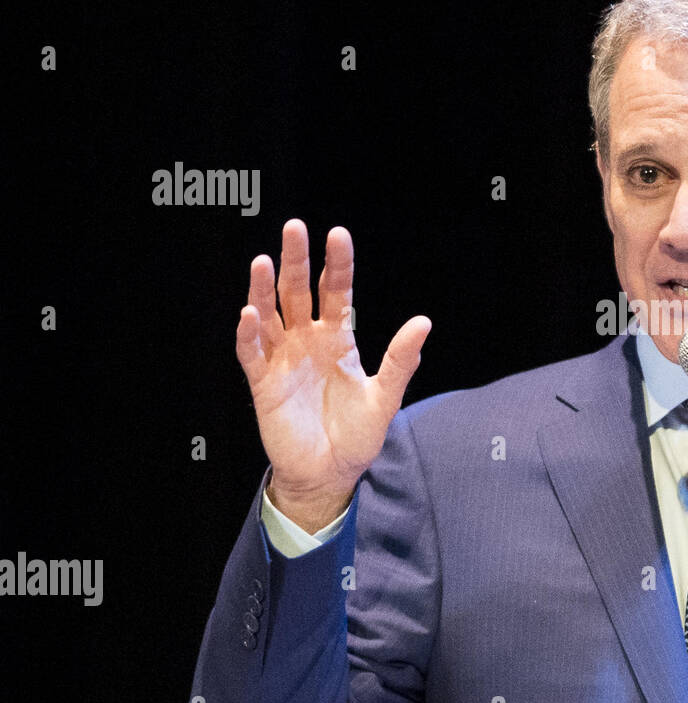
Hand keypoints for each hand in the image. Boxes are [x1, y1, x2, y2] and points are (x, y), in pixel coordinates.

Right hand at [235, 219, 430, 531]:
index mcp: (339, 339)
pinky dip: (248, 333)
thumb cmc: (357, 436)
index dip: (336, 264)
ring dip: (263, 289)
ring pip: (269, 315)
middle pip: (298, 292)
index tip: (337, 233)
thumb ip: (401, 360)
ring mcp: (283, 359)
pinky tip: (249, 313)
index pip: (336, 291)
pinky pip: (251, 353)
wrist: (329, 474)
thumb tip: (424, 322)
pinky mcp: (263, 383)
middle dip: (296, 260)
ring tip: (263, 262)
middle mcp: (307, 341)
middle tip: (294, 227)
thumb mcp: (385, 397)